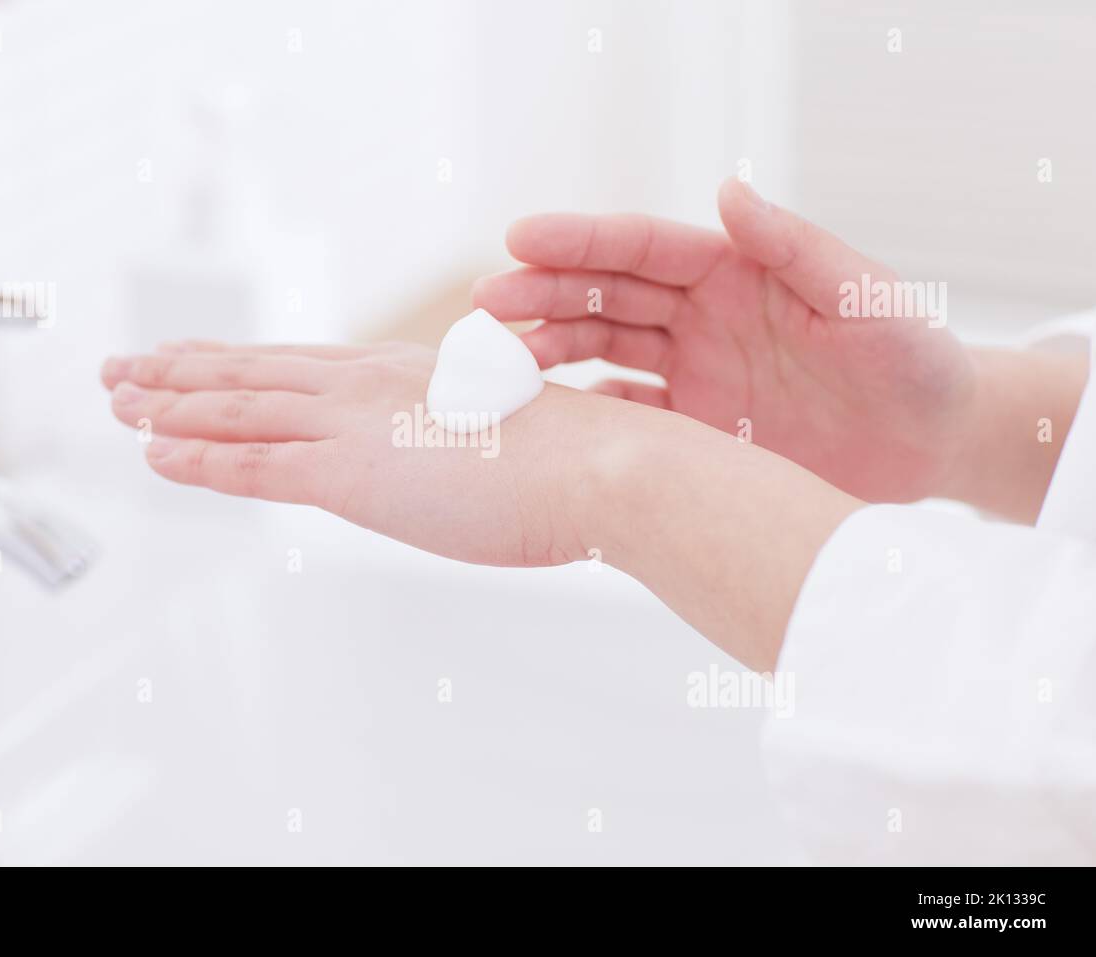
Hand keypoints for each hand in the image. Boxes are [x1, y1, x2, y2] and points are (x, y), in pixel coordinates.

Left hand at [100, 340, 860, 668]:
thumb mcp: (493, 441)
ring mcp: (357, 426)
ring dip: (169, 406)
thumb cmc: (571, 464)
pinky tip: (156, 453)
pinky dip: (199, 457)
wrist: (607, 471)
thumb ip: (443, 443)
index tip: (189, 359)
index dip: (233, 364)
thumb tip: (428, 459)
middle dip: (178, 373)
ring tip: (116, 402)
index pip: (297, 366)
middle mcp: (367, 387)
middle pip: (252, 374)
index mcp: (401, 377)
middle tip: (122, 370)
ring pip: (238, 408)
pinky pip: (256, 465)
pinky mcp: (354, 474)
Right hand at [472, 178, 975, 503]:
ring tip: (499, 360)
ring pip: (603, 353)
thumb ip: (796, 248)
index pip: (641, 248)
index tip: (520, 237)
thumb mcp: (864, 296)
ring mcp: (695, 374)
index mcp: (734, 271)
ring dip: (550, 351)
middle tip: (487, 302)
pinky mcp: (698, 431)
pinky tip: (548, 419)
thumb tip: (728, 190)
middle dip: (544, 294)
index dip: (580, 242)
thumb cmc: (912, 359)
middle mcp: (703, 318)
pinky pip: (627, 417)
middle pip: (607, 297)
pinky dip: (585, 414)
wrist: (933, 444)